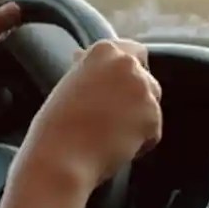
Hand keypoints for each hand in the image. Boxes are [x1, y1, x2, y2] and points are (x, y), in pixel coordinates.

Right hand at [15, 39, 161, 193]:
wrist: (61, 156)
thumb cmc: (56, 124)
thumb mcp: (69, 84)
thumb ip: (88, 70)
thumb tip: (83, 55)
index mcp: (104, 51)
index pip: (134, 52)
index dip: (130, 72)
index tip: (121, 88)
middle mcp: (127, 64)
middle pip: (147, 81)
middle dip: (135, 100)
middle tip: (111, 120)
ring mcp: (143, 89)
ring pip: (151, 107)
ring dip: (137, 122)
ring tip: (107, 136)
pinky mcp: (153, 117)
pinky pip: (153, 133)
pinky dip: (139, 144)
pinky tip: (114, 147)